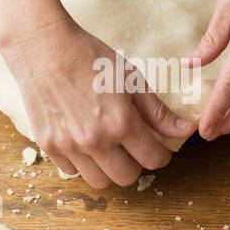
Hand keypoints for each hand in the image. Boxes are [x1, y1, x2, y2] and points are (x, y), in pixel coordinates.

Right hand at [1, 17, 195, 187]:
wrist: (43, 48)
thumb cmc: (89, 57)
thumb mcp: (131, 79)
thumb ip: (157, 111)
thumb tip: (185, 130)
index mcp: (120, 123)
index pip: (153, 159)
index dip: (160, 154)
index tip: (157, 148)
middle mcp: (94, 141)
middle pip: (127, 178)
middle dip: (135, 164)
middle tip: (131, 147)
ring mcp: (68, 146)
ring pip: (99, 181)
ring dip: (108, 168)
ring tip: (108, 147)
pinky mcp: (47, 145)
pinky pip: (71, 170)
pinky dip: (81, 163)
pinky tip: (83, 142)